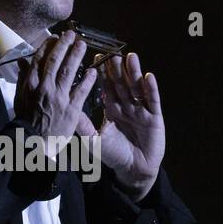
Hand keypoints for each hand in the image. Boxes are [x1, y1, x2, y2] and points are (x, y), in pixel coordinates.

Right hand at [13, 31, 96, 143]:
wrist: (32, 142)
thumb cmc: (26, 120)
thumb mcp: (19, 97)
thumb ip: (23, 78)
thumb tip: (23, 62)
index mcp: (31, 84)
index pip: (39, 60)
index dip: (48, 46)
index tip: (55, 37)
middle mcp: (45, 87)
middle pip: (55, 61)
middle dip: (63, 45)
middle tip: (71, 34)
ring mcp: (59, 98)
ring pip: (68, 72)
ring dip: (76, 56)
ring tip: (82, 45)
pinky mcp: (71, 109)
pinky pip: (81, 91)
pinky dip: (88, 80)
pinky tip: (94, 71)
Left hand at [75, 51, 164, 199]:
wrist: (134, 170)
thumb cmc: (114, 155)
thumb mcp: (95, 141)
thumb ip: (83, 126)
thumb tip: (68, 111)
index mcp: (112, 109)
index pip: (106, 88)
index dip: (103, 74)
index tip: (97, 58)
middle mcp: (127, 106)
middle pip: (122, 83)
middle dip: (118, 69)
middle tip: (113, 52)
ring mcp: (141, 110)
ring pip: (137, 88)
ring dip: (134, 73)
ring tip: (131, 57)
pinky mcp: (154, 117)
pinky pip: (152, 101)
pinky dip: (150, 89)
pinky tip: (148, 76)